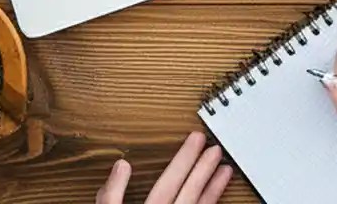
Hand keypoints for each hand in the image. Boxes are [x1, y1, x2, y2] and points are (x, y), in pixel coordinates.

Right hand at [96, 132, 232, 203]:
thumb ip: (111, 196)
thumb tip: (121, 166)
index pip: (168, 184)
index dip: (184, 159)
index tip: (196, 138)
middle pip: (188, 193)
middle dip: (202, 169)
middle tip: (215, 147)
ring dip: (213, 188)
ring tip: (225, 169)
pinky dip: (211, 203)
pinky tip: (216, 194)